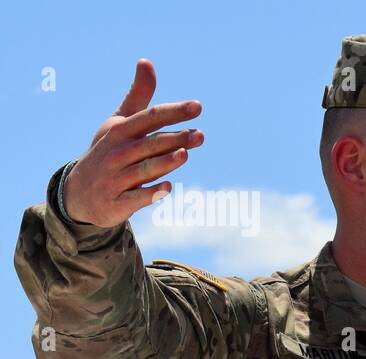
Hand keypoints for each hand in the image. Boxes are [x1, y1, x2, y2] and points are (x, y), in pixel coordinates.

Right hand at [62, 59, 204, 227]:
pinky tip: (168, 188)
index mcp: (120, 131)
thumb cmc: (108, 151)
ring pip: (143, 169)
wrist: (78, 193)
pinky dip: (151, 193)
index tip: (197, 106)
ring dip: (163, 163)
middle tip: (200, 136)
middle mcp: (117, 153)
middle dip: (174, 139)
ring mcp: (116, 179)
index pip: (149, 118)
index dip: (173, 112)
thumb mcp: (119, 123)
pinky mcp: (117, 203)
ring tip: (184, 155)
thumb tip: (146, 61)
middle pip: (149, 144)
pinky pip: (136, 198)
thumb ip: (138, 96)